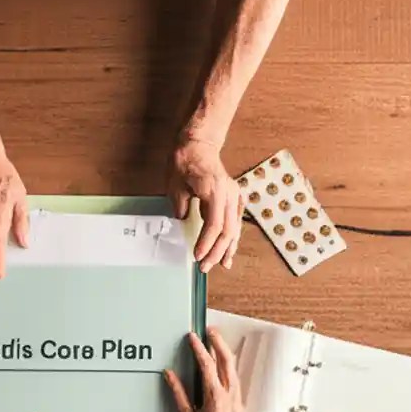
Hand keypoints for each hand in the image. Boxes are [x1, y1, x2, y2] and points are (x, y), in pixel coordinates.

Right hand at [163, 328, 248, 411]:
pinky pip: (235, 379)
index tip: (192, 337)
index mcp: (216, 397)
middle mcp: (230, 395)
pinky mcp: (241, 404)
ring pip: (233, 369)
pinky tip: (223, 367)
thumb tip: (170, 376)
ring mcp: (238, 399)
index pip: (207, 365)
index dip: (199, 348)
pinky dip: (228, 367)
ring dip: (224, 353)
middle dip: (218, 342)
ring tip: (216, 343)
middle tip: (209, 331)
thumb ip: (179, 395)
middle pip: (226, 360)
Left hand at [168, 139, 242, 272]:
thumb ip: (180, 206)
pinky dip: (232, 237)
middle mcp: (229, 193)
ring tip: (222, 265)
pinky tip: (229, 250)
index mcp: (214, 189)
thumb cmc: (185, 161)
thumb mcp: (175, 184)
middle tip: (205, 266)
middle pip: (227, 230)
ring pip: (235, 227)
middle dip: (216, 251)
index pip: (214, 224)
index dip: (206, 243)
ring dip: (228, 248)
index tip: (197, 256)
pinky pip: (235, 221)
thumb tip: (183, 224)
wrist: (199, 145)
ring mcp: (234, 195)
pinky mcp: (234, 197)